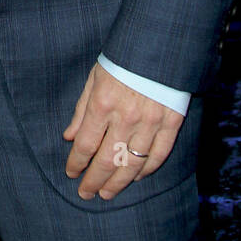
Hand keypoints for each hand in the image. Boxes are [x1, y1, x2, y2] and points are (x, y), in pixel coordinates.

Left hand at [62, 62, 183, 199]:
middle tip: (86, 193)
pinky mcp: (171, 123)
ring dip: (118, 183)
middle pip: (107, 160)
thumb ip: (81, 110)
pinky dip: (146, 171)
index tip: (71, 173)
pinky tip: (135, 178)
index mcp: (102, 103)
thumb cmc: (121, 61)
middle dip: (94, 180)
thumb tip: (69, 137)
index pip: (85, 144)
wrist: (158, 46)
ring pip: (132, 164)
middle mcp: (126, 117)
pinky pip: (158, 155)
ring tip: (107, 193)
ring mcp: (150, 122)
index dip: (76, 163)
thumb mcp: (94, 78)